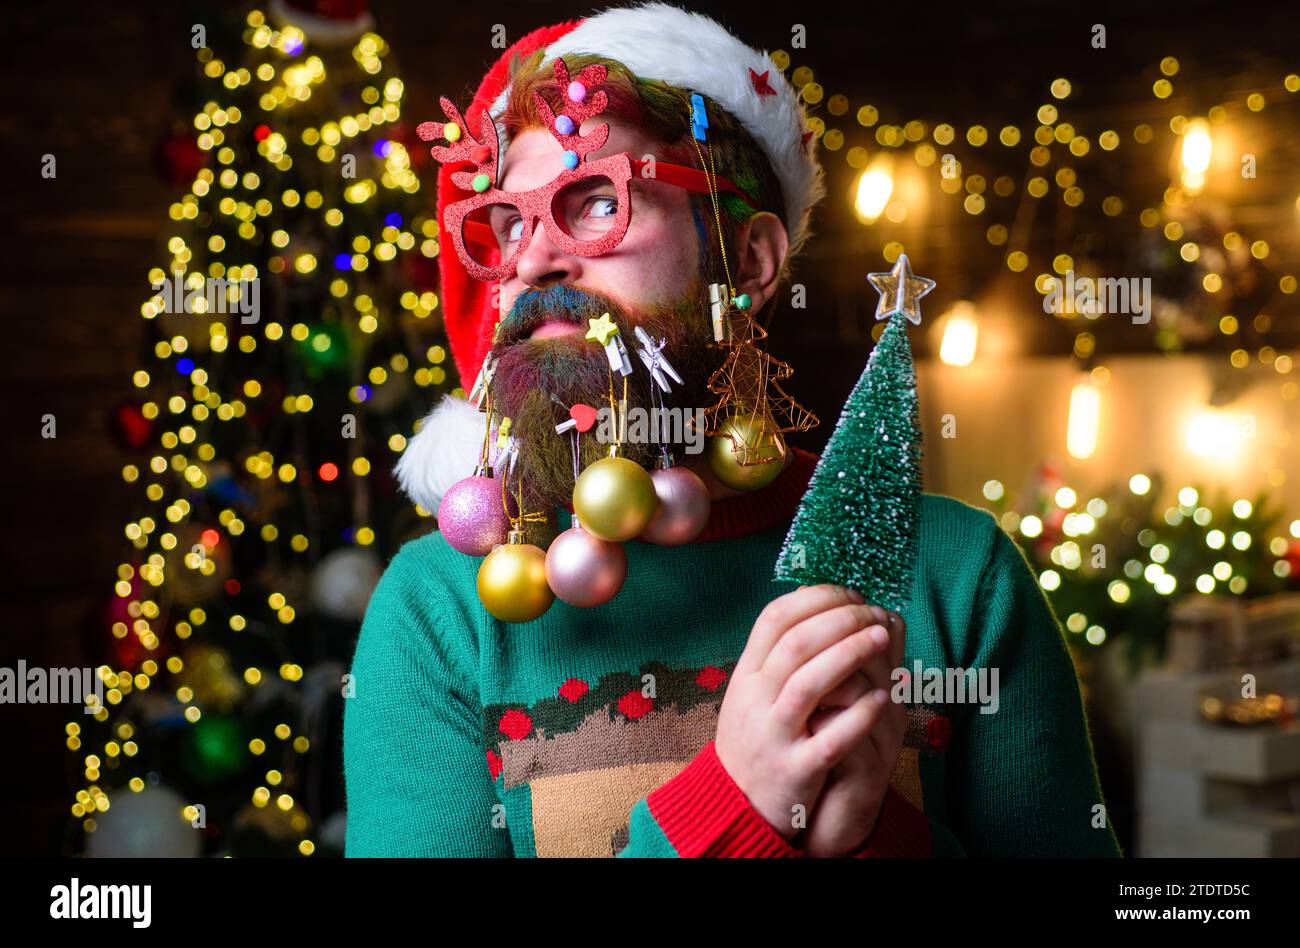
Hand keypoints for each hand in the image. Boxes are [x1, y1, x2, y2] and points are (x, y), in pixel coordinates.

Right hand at [714, 584, 896, 841]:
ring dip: (851, 654)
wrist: (736, 805)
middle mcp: (754, 700)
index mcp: (746, 674)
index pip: (774, 618)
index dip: (816, 598)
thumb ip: (776, 653)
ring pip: (810, 683)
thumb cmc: (756, 738)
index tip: (850, 593)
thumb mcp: (752, 692)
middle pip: (796, 644)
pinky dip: (859, 713)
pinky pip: (830, 738)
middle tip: (873, 613)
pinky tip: (885, 697)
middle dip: (841, 620)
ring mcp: (773, 735)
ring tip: (881, 638)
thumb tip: (815, 599)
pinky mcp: (795, 770)